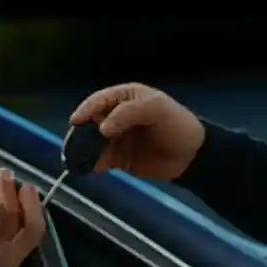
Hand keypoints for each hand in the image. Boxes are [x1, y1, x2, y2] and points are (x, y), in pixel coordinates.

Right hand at [0, 168, 45, 266]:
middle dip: (16, 196)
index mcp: (8, 257)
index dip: (32, 208)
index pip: (32, 231)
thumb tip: (0, 204)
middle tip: (9, 173)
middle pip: (19, 219)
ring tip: (2, 173)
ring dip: (4, 194)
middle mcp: (5, 250)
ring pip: (5, 215)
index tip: (27, 187)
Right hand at [69, 82, 205, 180]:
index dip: (87, 108)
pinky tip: (86, 168)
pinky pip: (99, 159)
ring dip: (82, 148)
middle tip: (74, 143)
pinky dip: (90, 163)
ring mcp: (116, 137)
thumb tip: (103, 127)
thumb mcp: (158, 109)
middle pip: (91, 121)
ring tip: (75, 157)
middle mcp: (117, 116)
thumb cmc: (177, 125)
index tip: (76, 121)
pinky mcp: (118, 158)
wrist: (193, 156)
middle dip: (81, 131)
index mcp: (126, 97)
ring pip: (91, 141)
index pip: (100, 100)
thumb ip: (129, 113)